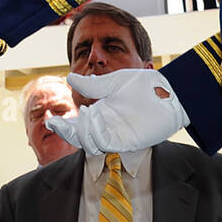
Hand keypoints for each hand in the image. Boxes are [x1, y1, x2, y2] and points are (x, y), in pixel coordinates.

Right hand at [45, 69, 189, 153]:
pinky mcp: (126, 142)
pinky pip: (104, 143)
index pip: (78, 124)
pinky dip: (94, 132)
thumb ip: (93, 84)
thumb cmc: (146, 85)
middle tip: (59, 123)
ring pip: (89, 143)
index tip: (50, 122)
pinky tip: (93, 116)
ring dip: (81, 131)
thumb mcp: (115, 81)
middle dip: (67, 132)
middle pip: (79, 137)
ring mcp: (116, 135)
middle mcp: (106, 126)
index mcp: (102, 111)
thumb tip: (69, 77)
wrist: (170, 93)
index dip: (63, 126)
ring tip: (85, 112)